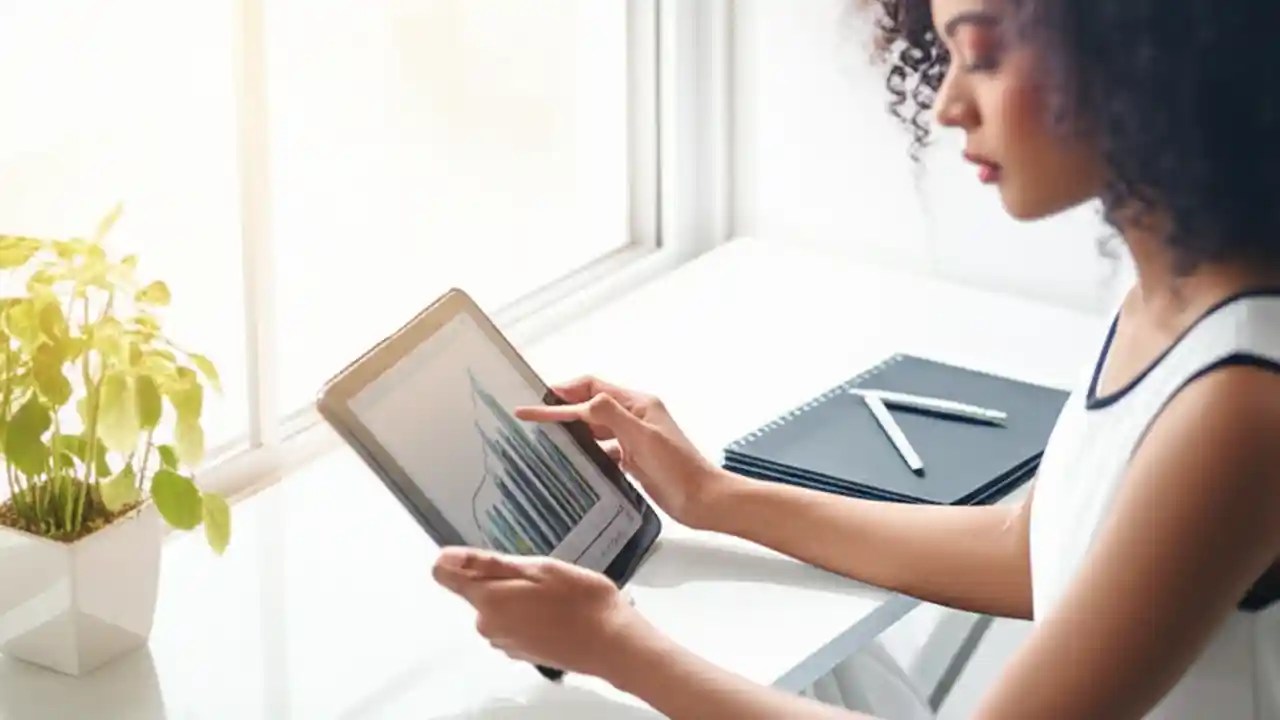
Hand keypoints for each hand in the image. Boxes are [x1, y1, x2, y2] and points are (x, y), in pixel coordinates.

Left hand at [432, 546, 652, 678]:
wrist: (612, 643)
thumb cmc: (579, 600)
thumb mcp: (537, 568)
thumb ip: (486, 565)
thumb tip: (442, 559)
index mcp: (488, 601)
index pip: (445, 576)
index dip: (459, 561)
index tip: (486, 556)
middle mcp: (488, 626)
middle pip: (479, 591)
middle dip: (504, 579)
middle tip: (541, 575)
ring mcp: (504, 643)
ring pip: (499, 608)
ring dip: (519, 597)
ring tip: (554, 594)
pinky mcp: (521, 653)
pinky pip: (514, 625)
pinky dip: (529, 616)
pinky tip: (557, 613)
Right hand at [515, 376, 734, 529]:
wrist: (703, 500)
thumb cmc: (680, 469)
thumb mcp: (642, 438)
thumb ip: (612, 415)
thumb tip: (583, 401)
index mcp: (639, 404)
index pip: (594, 387)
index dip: (564, 391)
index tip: (538, 400)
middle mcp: (635, 417)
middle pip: (592, 404)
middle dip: (563, 407)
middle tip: (533, 415)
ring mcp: (635, 438)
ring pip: (596, 428)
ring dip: (574, 429)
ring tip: (546, 435)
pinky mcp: (634, 459)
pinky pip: (604, 449)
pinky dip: (587, 451)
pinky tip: (574, 459)